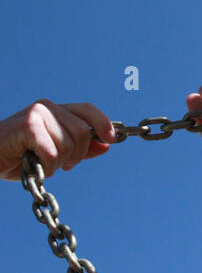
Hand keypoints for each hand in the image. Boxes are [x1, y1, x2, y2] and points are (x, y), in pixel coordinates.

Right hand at [0, 101, 114, 181]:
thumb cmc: (18, 157)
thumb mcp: (54, 153)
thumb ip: (79, 148)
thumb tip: (107, 144)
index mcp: (55, 110)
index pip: (88, 110)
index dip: (104, 124)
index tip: (112, 140)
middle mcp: (47, 107)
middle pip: (83, 132)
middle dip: (77, 155)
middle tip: (62, 165)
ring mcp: (37, 113)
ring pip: (68, 144)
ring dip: (58, 163)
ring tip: (42, 164)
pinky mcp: (28, 126)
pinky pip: (53, 152)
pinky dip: (47, 165)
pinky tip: (34, 165)